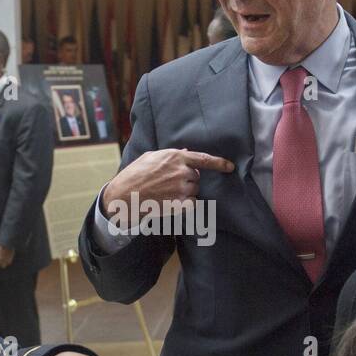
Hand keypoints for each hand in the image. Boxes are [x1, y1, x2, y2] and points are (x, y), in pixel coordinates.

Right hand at [100, 149, 232, 230]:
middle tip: (169, 183)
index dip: (219, 163)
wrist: (125, 195)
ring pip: (194, 190)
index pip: (204, 159)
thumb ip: (171, 155)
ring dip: (185, 192)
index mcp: (176, 157)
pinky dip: (186, 204)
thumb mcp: (151, 157)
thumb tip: (186, 152)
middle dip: (187, 180)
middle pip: (197, 177)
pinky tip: (172, 202)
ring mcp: (182, 188)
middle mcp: (182, 172)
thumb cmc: (135, 174)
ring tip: (166, 193)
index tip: (230, 167)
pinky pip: (193, 203)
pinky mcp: (179, 204)